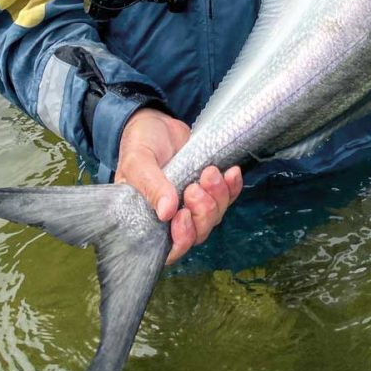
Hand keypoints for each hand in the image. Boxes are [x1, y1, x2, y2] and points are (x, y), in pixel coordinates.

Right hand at [115, 107, 242, 263]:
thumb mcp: (138, 163)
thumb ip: (151, 187)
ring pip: (215, 216)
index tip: (183, 215)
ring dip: (217, 196)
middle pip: (198, 233)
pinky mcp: (210, 189)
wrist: (157, 122)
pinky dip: (233, 186)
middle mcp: (172, 217)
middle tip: (194, 186)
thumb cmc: (139, 144)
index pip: (169, 247)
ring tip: (209, 172)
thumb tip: (166, 212)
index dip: (181, 239)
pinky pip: (228, 196)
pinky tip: (231, 172)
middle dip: (203, 211)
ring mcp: (193, 203)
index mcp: (148, 218)